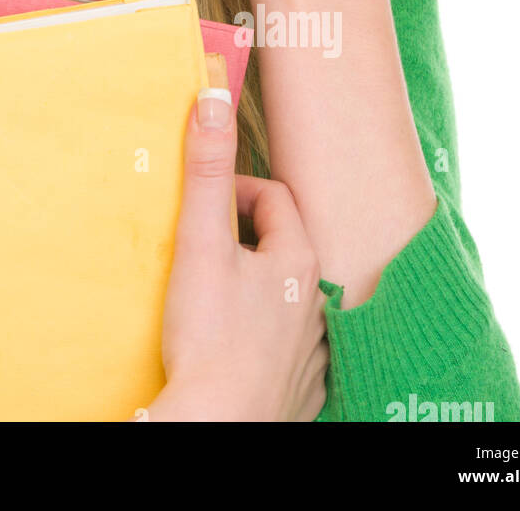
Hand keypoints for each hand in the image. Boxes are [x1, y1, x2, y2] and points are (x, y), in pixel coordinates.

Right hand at [138, 86, 328, 420]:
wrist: (217, 426)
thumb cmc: (211, 337)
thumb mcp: (200, 242)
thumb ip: (206, 168)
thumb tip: (212, 94)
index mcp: (300, 260)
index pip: (275, 198)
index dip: (234, 192)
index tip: (202, 204)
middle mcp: (318, 303)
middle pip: (284, 246)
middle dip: (245, 238)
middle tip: (205, 245)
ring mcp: (315, 351)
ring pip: (288, 299)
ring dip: (257, 289)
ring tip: (216, 295)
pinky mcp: (303, 391)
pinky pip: (290, 349)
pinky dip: (265, 338)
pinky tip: (236, 344)